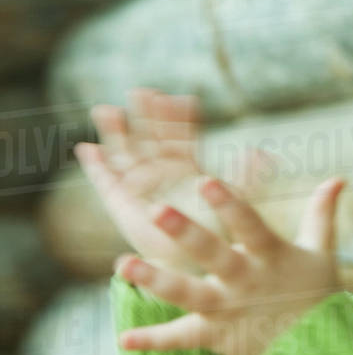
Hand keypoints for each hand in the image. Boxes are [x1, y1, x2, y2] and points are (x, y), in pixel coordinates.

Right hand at [75, 87, 275, 271]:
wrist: (188, 261)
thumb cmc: (211, 230)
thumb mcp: (234, 203)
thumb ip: (247, 179)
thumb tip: (262, 154)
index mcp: (185, 166)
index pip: (180, 136)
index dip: (175, 118)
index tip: (173, 98)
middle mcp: (160, 171)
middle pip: (151, 137)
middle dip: (145, 116)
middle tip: (141, 93)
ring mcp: (138, 184)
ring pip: (126, 153)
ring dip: (115, 134)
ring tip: (106, 112)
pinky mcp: (120, 202)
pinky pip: (106, 182)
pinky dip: (96, 167)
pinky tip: (87, 150)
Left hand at [111, 172, 346, 354]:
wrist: (321, 352)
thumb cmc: (317, 294)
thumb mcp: (321, 252)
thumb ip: (321, 213)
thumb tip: (338, 178)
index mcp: (271, 256)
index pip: (250, 225)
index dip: (229, 204)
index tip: (206, 181)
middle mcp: (246, 281)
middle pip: (213, 255)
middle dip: (185, 232)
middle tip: (156, 210)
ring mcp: (228, 310)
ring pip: (188, 294)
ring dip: (155, 281)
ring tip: (123, 266)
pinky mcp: (216, 336)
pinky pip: (182, 339)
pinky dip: (154, 341)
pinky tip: (124, 340)